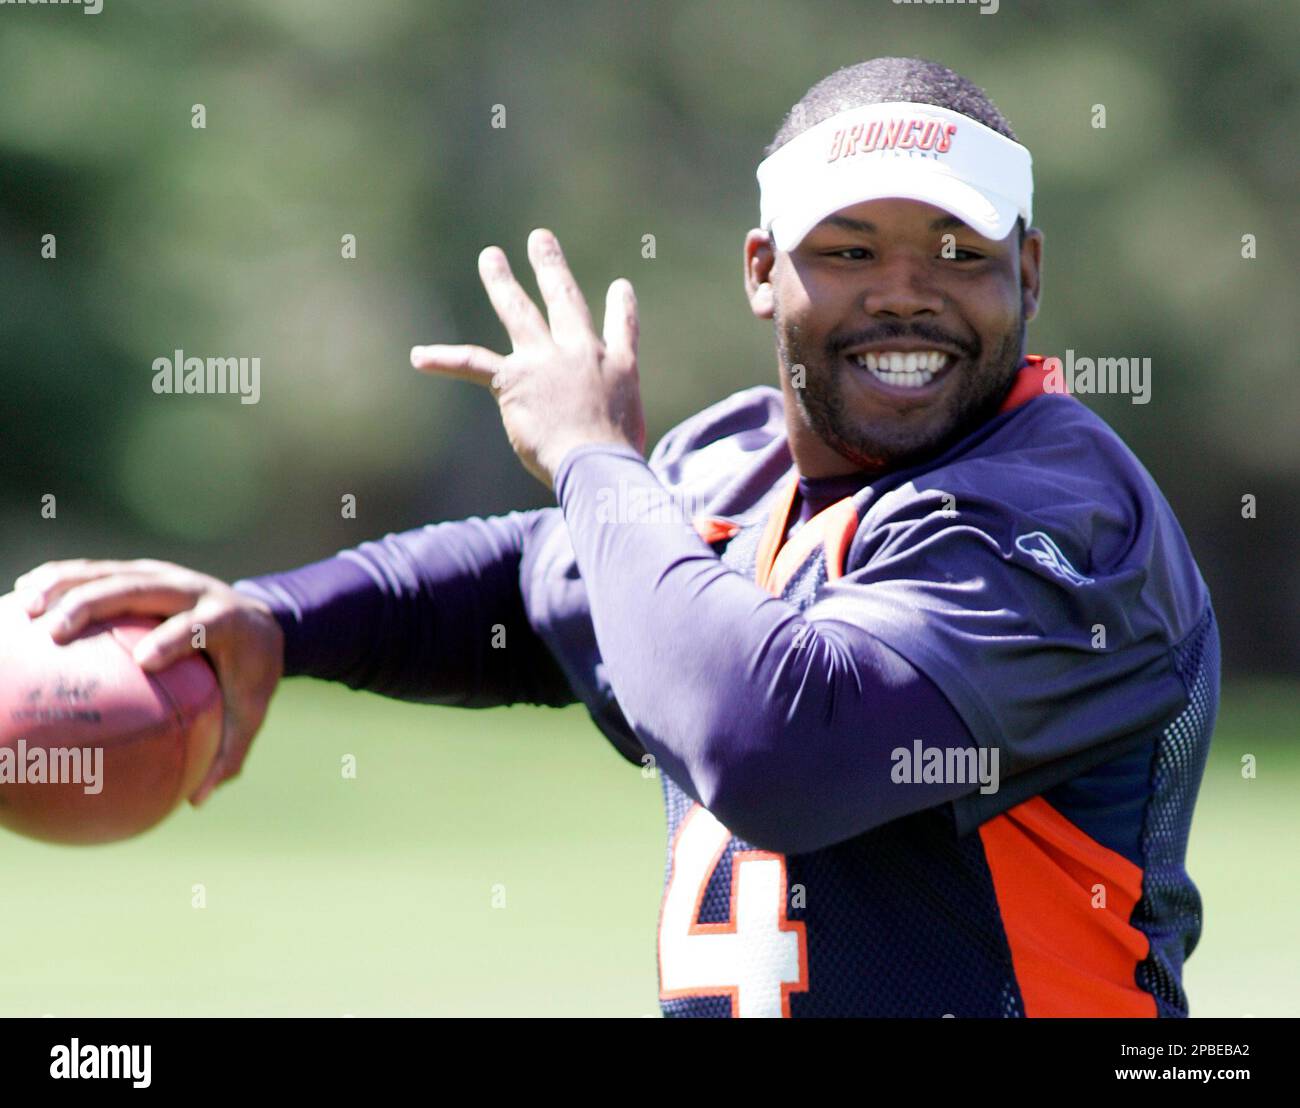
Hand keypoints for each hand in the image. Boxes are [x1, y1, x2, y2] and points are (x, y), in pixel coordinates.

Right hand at [12, 559, 284, 806]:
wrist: (262, 621)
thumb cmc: (249, 675)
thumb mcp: (250, 712)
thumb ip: (229, 752)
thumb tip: (197, 802)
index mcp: (226, 621)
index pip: (199, 626)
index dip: (174, 638)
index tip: (145, 660)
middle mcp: (192, 590)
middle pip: (141, 588)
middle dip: (96, 604)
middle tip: (55, 632)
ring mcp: (165, 576)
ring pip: (112, 573)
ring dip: (66, 586)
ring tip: (24, 609)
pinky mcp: (143, 572)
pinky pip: (98, 571)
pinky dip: (61, 577)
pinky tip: (22, 593)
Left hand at [410, 228, 645, 487]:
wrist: (594, 460)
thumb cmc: (618, 460)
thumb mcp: (632, 435)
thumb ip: (618, 426)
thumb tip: (613, 454)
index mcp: (619, 368)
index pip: (623, 329)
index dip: (622, 307)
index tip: (619, 288)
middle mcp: (582, 353)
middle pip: (565, 300)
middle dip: (551, 268)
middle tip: (540, 239)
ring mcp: (546, 362)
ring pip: (519, 312)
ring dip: (502, 282)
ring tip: (490, 257)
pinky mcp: (514, 381)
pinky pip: (473, 363)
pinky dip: (444, 360)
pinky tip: (418, 357)